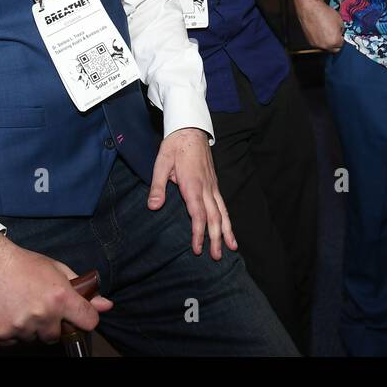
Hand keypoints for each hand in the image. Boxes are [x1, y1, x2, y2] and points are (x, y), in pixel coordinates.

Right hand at [0, 234, 111, 344]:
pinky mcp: (1, 334)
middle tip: (37, 306)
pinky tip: (6, 313)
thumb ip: (81, 289)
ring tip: (19, 306)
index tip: (77, 316)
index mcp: (61, 297)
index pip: (88, 322)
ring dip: (30, 329)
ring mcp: (22, 327)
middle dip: (50, 324)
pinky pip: (13, 343)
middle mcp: (44, 314)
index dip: (84, 319)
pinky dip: (11, 334)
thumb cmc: (21, 263)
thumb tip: (106, 305)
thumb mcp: (56, 269)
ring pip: (33, 340)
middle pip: (56, 335)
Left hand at [150, 127, 236, 260]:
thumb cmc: (175, 146)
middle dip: (216, 238)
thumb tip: (153, 206)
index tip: (197, 249)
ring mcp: (212, 185)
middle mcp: (206, 187)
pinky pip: (222, 204)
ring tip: (232, 247)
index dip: (199, 233)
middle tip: (217, 257)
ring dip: (227, 230)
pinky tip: (228, 228)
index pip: (198, 214)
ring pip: (222, 211)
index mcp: (193, 184)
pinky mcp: (214, 183)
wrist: (190, 129)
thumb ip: (157, 186)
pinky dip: (227, 219)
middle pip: (214, 217)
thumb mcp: (161, 163)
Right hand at [298, 0, 343, 51]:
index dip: (341, 39)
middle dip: (335, 43)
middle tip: (335, 35)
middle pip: (333, 49)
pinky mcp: (310, 41)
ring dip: (327, 42)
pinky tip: (320, 32)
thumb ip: (341, 30)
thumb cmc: (324, 13)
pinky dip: (320, 40)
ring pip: (325, 47)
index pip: (341, 45)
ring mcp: (317, 44)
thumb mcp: (340, 21)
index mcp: (334, 41)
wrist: (311, 9)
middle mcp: (325, 45)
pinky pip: (318, 44)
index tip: (341, 36)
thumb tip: (340, 32)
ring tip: (326, 32)